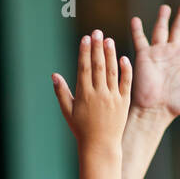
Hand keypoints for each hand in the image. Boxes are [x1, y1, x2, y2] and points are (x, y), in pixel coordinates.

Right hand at [51, 30, 132, 147]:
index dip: (85, 52)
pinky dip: (125, 70)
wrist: (100, 146)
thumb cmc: (82, 130)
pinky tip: (124, 58)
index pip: (84, 69)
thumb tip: (54, 75)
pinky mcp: (124, 102)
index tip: (86, 39)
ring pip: (112, 72)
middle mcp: (99, 94)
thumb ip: (62, 92)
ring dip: (110, 55)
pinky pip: (125, 83)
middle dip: (97, 48)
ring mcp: (113, 98)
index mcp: (84, 95)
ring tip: (109, 40)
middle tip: (97, 32)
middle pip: (98, 66)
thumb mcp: (68, 112)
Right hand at [128, 0, 179, 121]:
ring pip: (161, 30)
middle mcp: (172, 53)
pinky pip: (140, 39)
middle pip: (179, 29)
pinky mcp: (144, 56)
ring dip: (163, 18)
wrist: (155, 109)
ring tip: (165, 7)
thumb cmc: (177, 103)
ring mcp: (158, 53)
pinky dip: (137, 29)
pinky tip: (135, 19)